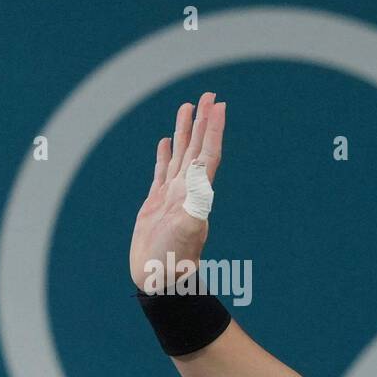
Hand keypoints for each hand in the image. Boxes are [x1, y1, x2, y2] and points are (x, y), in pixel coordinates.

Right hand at [129, 91, 225, 292]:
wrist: (160, 282)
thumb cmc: (172, 260)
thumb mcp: (184, 232)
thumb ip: (193, 209)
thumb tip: (202, 187)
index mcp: (196, 193)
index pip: (207, 153)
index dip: (213, 129)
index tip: (219, 105)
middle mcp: (188, 190)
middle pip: (197, 147)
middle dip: (203, 121)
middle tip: (208, 95)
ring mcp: (172, 195)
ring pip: (180, 155)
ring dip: (185, 131)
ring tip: (188, 107)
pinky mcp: (156, 203)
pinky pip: (162, 171)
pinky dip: (165, 154)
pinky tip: (165, 141)